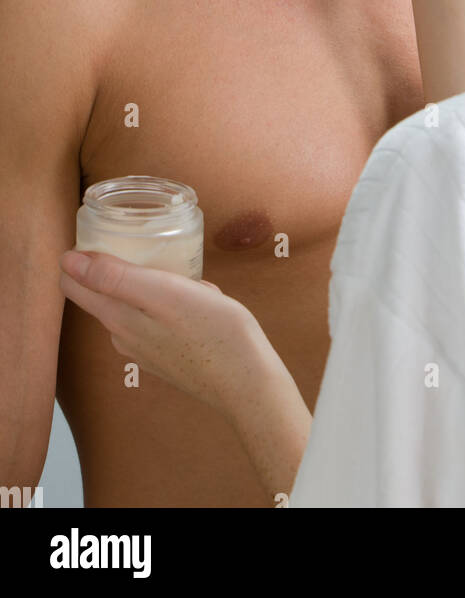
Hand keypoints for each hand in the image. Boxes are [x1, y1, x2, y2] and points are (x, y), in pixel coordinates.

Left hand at [59, 249, 273, 418]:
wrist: (248, 382)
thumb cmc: (213, 331)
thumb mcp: (164, 292)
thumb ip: (115, 278)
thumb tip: (67, 261)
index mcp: (118, 318)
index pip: (73, 285)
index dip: (79, 255)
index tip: (101, 231)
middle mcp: (123, 337)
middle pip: (101, 293)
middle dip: (112, 264)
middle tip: (139, 237)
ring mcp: (145, 350)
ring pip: (130, 305)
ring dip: (142, 282)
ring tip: (173, 263)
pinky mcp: (167, 357)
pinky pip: (154, 319)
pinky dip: (165, 302)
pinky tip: (195, 296)